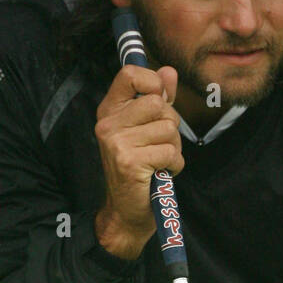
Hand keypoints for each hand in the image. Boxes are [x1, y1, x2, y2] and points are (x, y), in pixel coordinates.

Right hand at [94, 64, 183, 258]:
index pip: (129, 74)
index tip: (159, 99)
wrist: (127, 211)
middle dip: (170, 125)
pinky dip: (174, 165)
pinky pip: (170, 151)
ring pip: (168, 128)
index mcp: (110, 110)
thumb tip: (169, 71)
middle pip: (158, 103)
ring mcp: (116, 142)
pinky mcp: (129, 161)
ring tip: (159, 160)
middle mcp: (108, 123)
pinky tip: (160, 173)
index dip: (152, 81)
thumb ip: (158, 99)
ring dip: (173, 147)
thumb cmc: (140, 168)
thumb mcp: (147, 129)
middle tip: (160, 144)